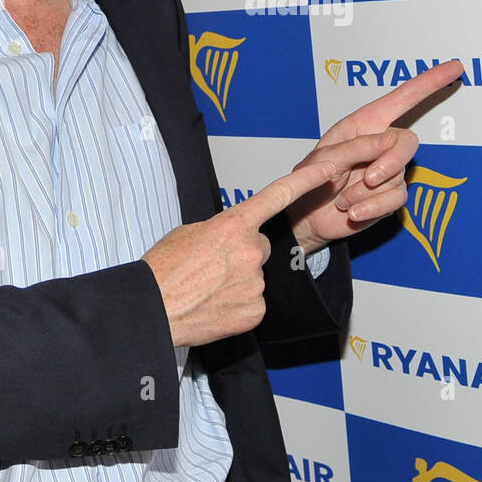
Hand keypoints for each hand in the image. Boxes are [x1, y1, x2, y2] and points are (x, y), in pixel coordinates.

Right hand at [143, 158, 338, 347]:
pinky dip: (238, 303)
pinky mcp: (256, 311)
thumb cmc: (163, 270)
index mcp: (233, 225)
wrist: (151, 309)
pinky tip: (215, 304)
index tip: (330, 170)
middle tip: (211, 265)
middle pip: (259, 246)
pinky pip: (254, 302)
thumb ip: (222, 229)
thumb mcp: (190, 232)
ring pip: (256, 276)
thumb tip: (233, 237)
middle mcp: (250, 251)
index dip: (307, 181)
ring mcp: (256, 283)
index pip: (278, 196)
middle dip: (242, 253)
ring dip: (237, 279)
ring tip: (207, 287)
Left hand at [285, 60, 464, 255]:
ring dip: (366, 192)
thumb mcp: (326, 157)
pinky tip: (352, 212)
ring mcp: (389, 172)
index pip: (403, 98)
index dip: (429, 82)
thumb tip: (390, 140)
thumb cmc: (312, 178)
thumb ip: (357, 147)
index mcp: (366, 124)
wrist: (307, 216)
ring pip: (399, 176)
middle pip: (408, 142)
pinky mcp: (390, 197)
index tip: (455, 67)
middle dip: (391, 160)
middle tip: (369, 177)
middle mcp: (381, 145)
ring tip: (343, 199)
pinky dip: (371, 207)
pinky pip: (395, 200)